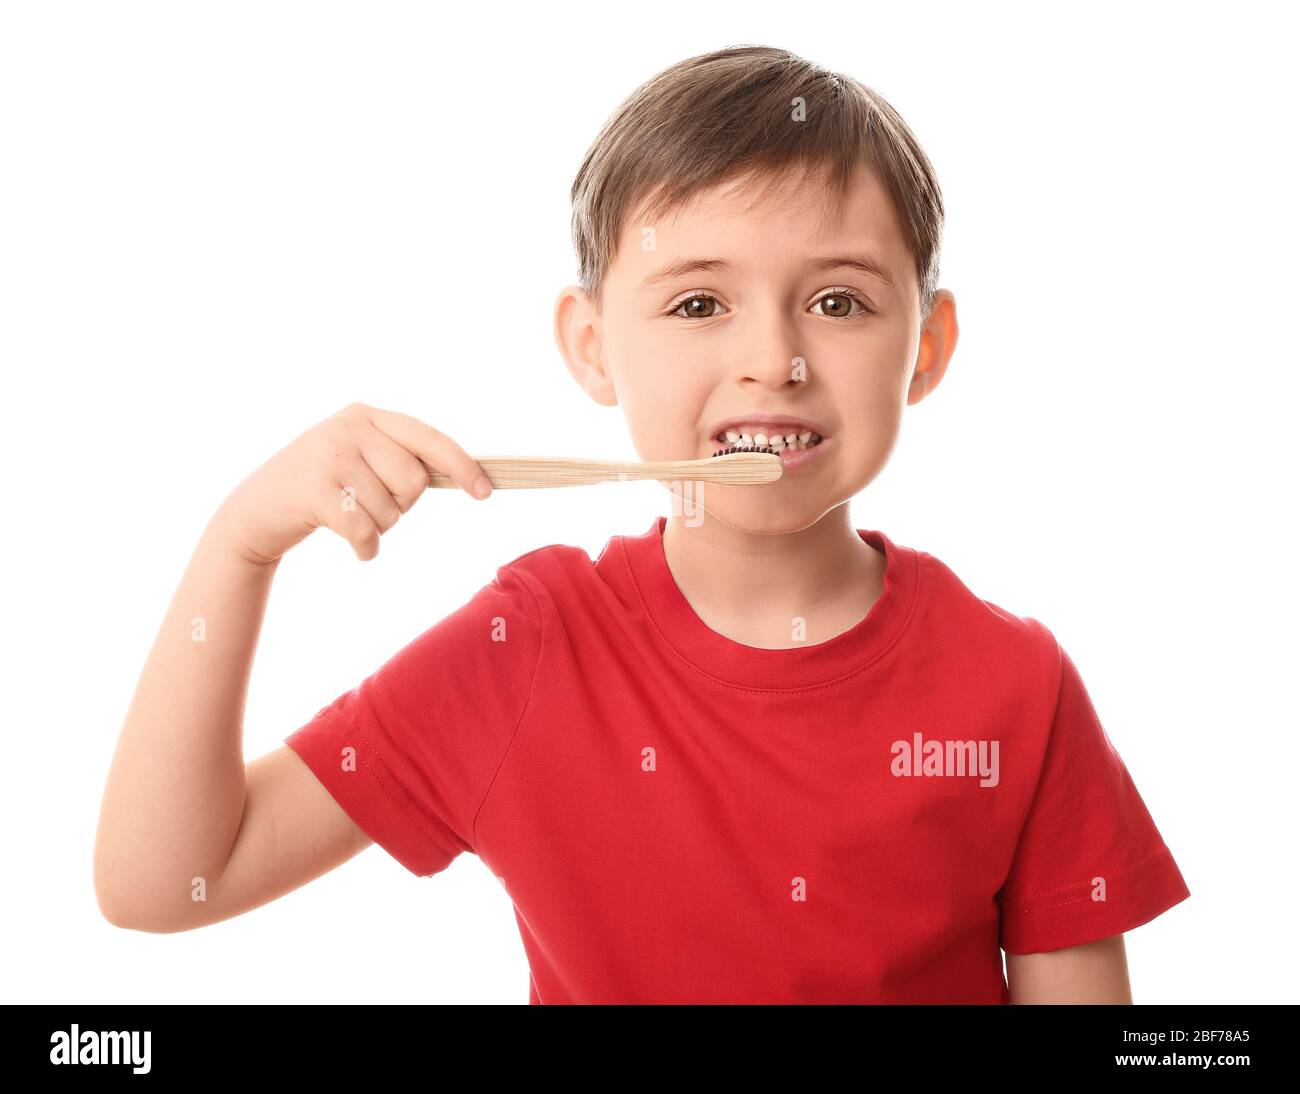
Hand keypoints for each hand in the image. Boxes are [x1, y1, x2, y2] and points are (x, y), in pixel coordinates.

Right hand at [210, 402, 491, 564]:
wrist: (255, 512)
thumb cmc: (322, 491)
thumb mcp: (359, 459)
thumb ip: (400, 458)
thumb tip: (464, 474)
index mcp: (368, 416)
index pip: (428, 438)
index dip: (461, 465)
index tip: (485, 493)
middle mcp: (349, 427)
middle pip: (414, 481)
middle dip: (401, 506)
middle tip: (368, 505)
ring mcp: (329, 455)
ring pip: (390, 511)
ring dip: (379, 529)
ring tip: (348, 518)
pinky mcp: (314, 489)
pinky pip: (365, 530)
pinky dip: (366, 549)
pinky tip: (355, 548)